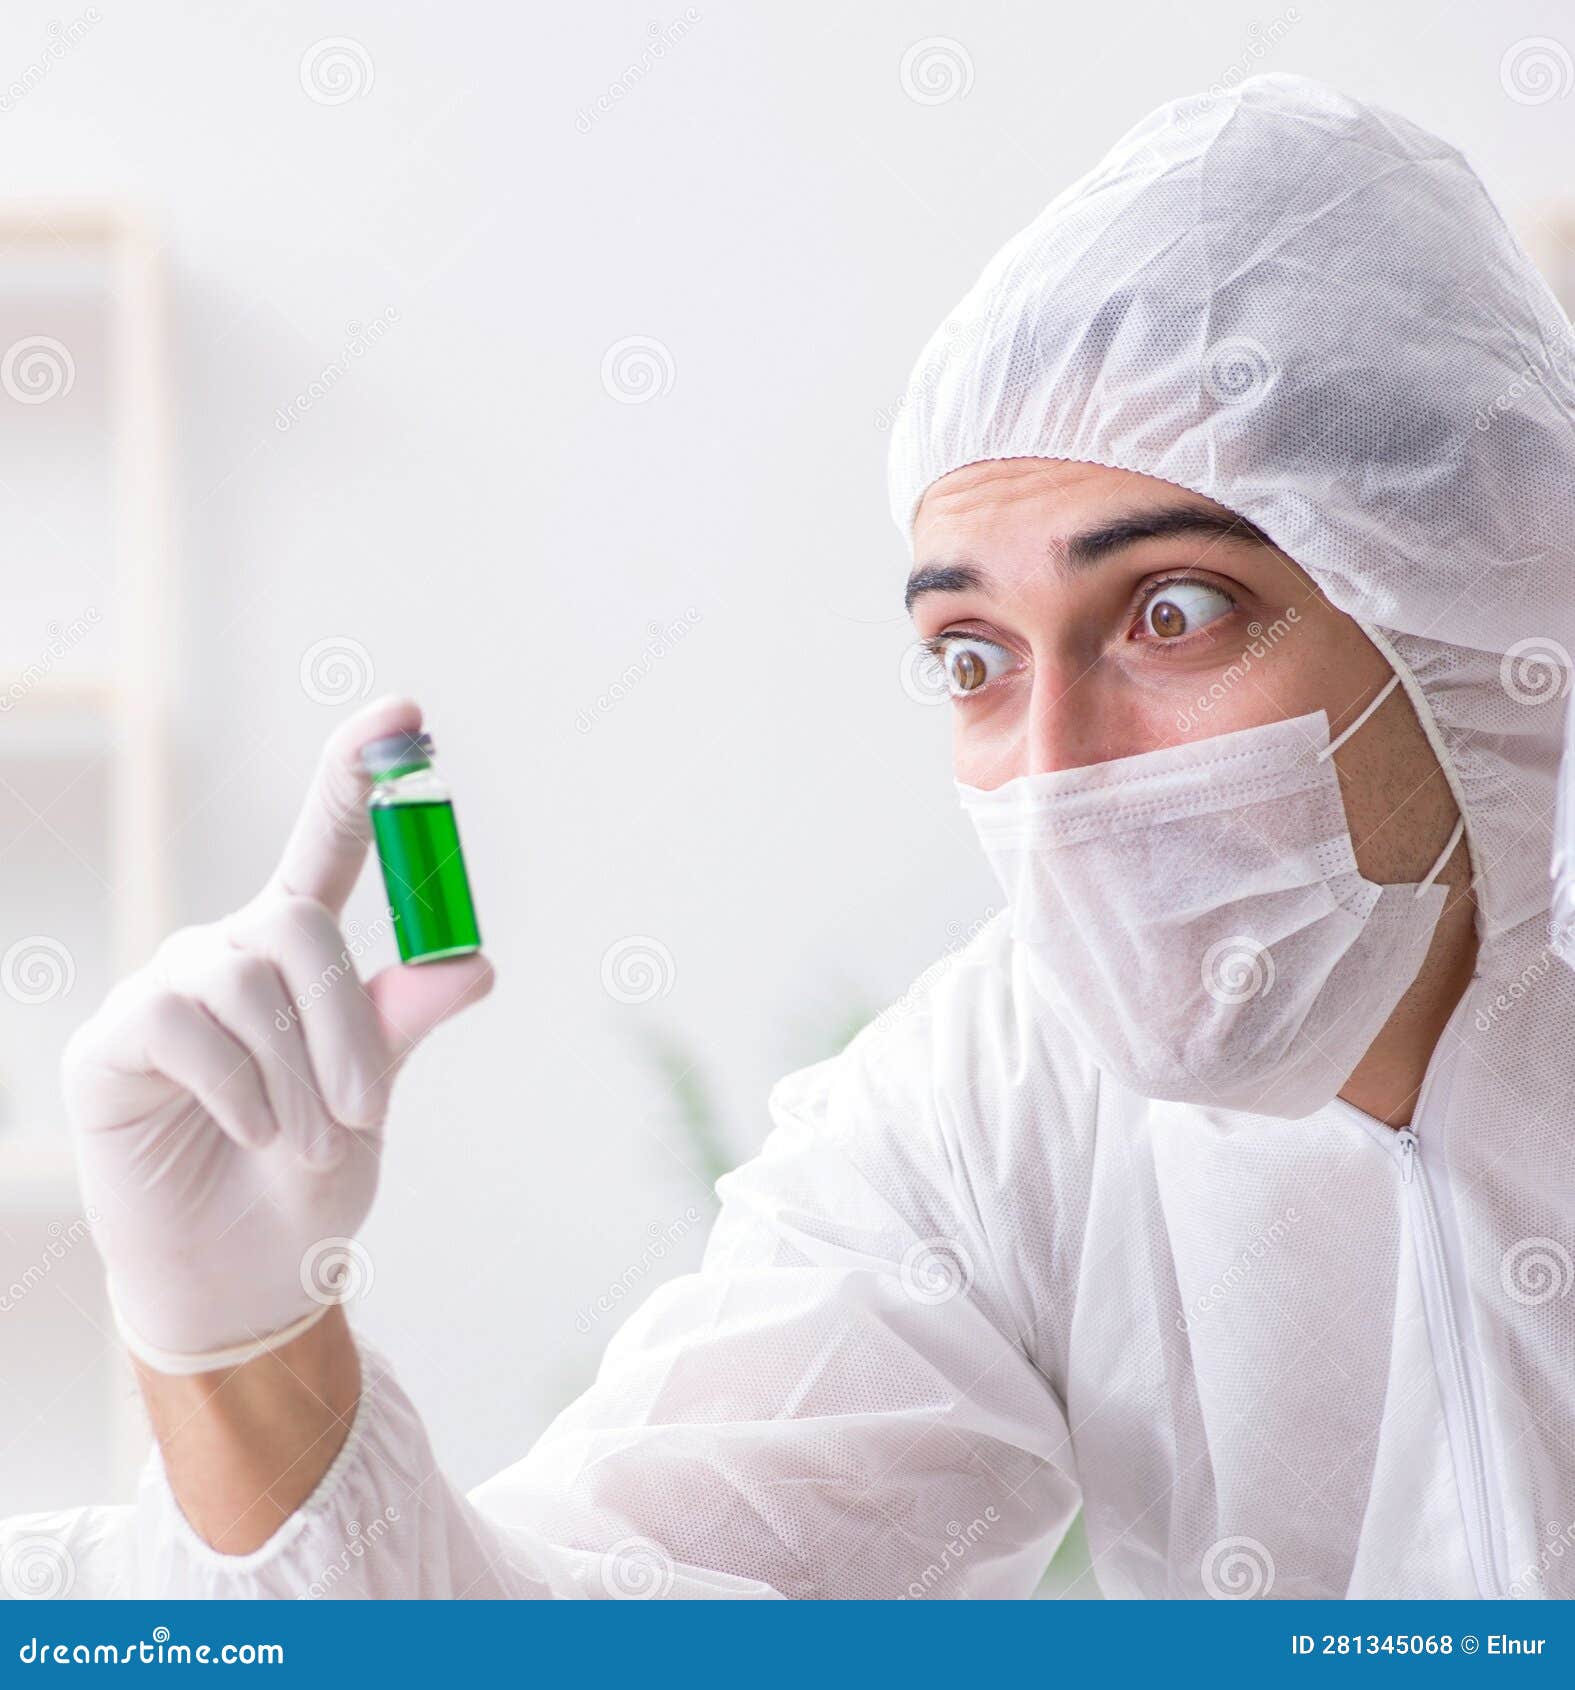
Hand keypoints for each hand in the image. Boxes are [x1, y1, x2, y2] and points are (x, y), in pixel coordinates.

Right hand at [63, 696, 493, 1359]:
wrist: (242, 1272)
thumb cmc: (310, 1175)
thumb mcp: (372, 1098)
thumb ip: (403, 1022)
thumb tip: (473, 961)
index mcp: (300, 953)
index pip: (326, 844)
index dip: (359, 774)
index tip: (407, 714)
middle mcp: (232, 951)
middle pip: (298, 927)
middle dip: (345, 1030)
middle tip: (359, 1115)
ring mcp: (169, 986)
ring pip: (249, 982)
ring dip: (295, 1080)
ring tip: (300, 1142)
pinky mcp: (117, 1036)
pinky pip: (183, 1023)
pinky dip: (239, 1089)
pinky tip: (244, 1132)